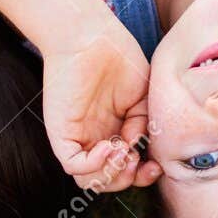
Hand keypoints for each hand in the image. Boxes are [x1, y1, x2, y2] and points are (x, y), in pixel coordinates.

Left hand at [40, 24, 158, 191]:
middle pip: (107, 181)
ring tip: (122, 154)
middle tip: (136, 160)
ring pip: (89, 180)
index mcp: (115, 132)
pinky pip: (74, 165)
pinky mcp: (62, 132)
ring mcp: (78, 137)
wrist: (93, 36)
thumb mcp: (143, 97)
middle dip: (127, 179)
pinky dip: (93, 165)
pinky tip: (109, 147)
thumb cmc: (119, 59)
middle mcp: (96, 138)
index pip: (125, 170)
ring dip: (111, 176)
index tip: (155, 165)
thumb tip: (136, 147)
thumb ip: (143, 125)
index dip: (142, 176)